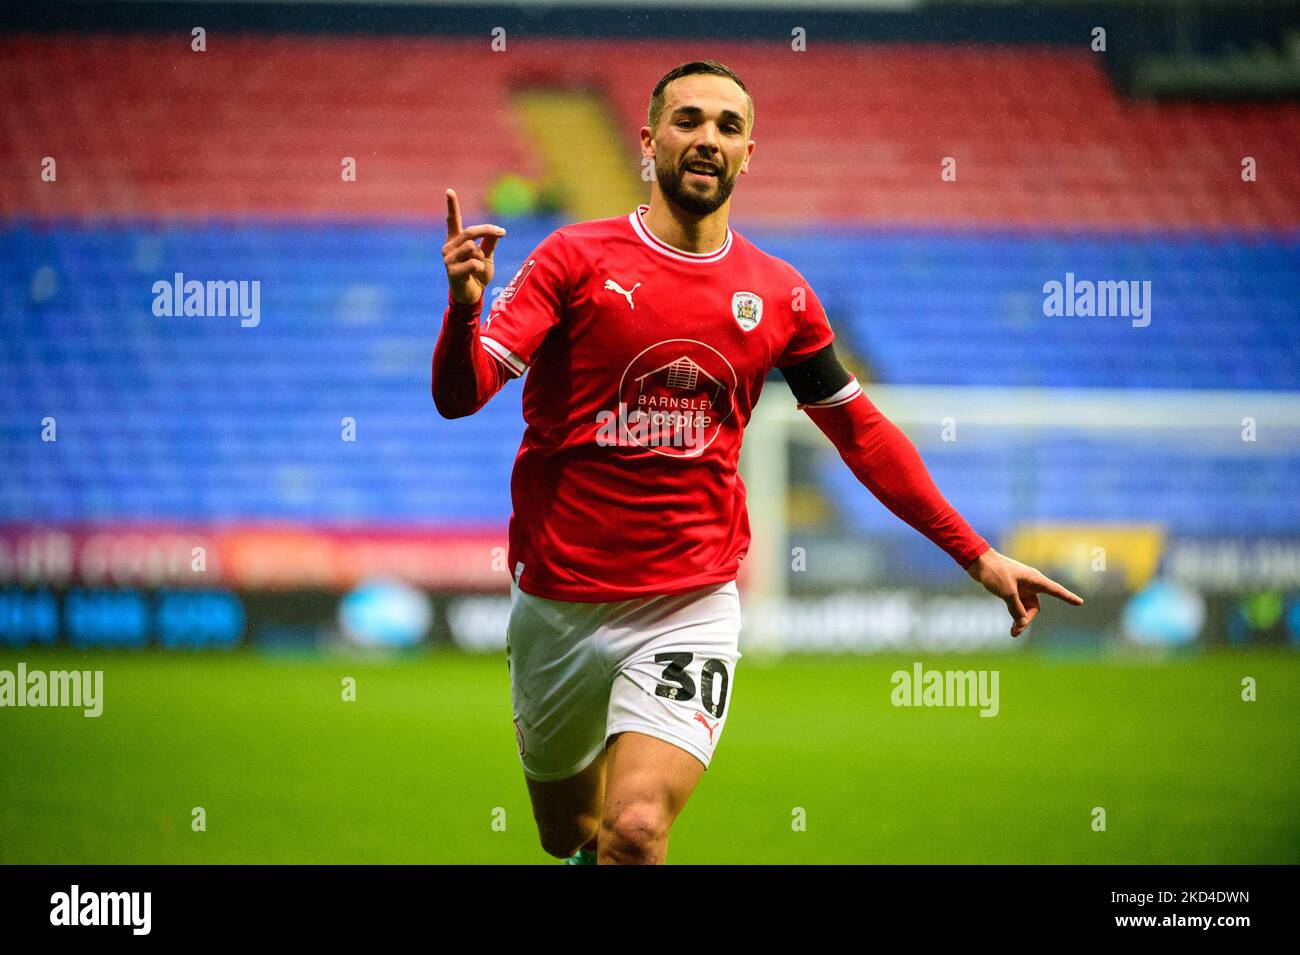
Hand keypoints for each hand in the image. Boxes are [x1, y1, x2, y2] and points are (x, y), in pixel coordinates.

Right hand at [443, 188, 505, 305]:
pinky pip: (473, 262)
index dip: (452, 206)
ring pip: (472, 247)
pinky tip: (476, 275)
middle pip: (470, 232)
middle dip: (488, 230)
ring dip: (481, 257)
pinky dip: (480, 268)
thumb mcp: (487, 256)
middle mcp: (449, 247)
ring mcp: (448, 259)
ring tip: (478, 267)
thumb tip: (498, 231)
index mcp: (456, 241)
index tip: (449, 191)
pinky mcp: (452, 271)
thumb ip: (490, 243)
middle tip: (502, 232)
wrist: (471, 296)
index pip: (453, 221)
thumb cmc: (478, 275)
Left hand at [966, 548, 1082, 637]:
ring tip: (1012, 632)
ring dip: (1020, 619)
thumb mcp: (1007, 592)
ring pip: (1025, 608)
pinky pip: (1017, 605)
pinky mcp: (1011, 589)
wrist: (978, 561)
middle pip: (1035, 607)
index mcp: (1035, 579)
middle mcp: (1030, 583)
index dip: (1068, 597)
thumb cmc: (995, 572)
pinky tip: (1011, 625)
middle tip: (1016, 631)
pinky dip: (1015, 614)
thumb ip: (1017, 609)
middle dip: (1028, 619)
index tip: (1080, 602)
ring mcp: (1020, 586)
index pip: (1056, 590)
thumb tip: (1023, 623)